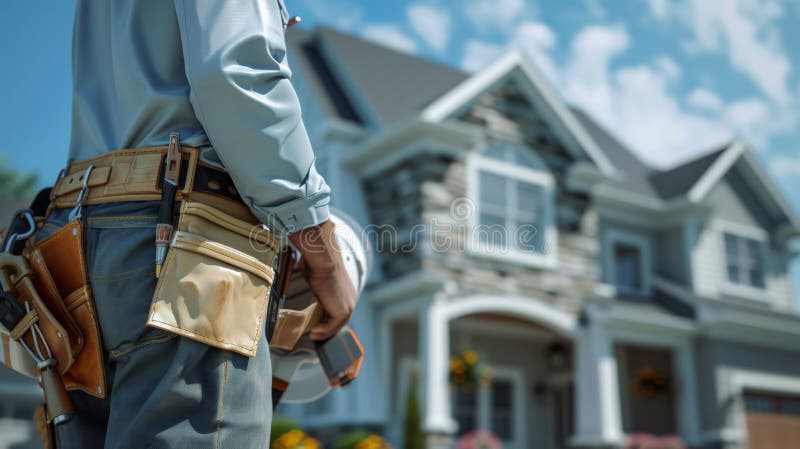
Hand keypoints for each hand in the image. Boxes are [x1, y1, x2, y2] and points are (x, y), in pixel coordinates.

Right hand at [288, 220, 357, 339]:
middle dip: (328, 329)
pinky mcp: (342, 311)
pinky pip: (332, 327)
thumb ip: (316, 286)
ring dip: (324, 333)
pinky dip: (323, 332)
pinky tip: (313, 332)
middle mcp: (351, 300)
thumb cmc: (318, 263)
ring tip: (313, 335)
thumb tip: (309, 288)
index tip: (318, 323)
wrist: (324, 260)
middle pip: (340, 321)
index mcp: (347, 292)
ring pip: (337, 325)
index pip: (340, 310)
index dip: (329, 318)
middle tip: (315, 333)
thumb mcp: (317, 277)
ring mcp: (348, 306)